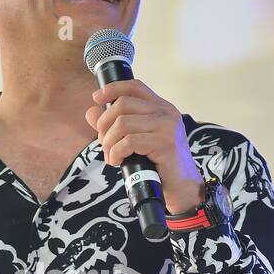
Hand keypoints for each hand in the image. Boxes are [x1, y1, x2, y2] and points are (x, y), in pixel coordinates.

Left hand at [85, 79, 203, 214]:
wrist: (182, 186)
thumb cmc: (159, 164)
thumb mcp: (136, 140)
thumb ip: (114, 125)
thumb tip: (91, 112)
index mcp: (162, 108)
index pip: (135, 86)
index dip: (113, 89)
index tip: (96, 98)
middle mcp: (166, 113)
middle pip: (123, 104)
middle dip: (104, 124)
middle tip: (103, 142)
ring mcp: (167, 127)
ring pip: (122, 123)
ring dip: (108, 142)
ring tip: (110, 155)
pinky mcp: (164, 143)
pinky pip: (128, 142)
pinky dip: (116, 153)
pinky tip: (117, 162)